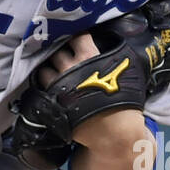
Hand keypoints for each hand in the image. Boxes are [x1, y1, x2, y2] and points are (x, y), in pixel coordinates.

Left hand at [36, 32, 142, 151]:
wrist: (115, 132)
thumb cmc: (126, 103)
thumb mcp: (129, 72)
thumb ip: (118, 55)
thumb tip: (115, 44)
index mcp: (89, 56)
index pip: (77, 36)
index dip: (77, 38)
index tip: (77, 41)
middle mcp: (70, 67)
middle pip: (57, 51)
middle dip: (60, 54)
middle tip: (65, 59)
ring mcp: (59, 84)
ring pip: (44, 70)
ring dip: (49, 70)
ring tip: (55, 75)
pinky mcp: (52, 102)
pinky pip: (40, 89)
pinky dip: (44, 88)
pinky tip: (50, 89)